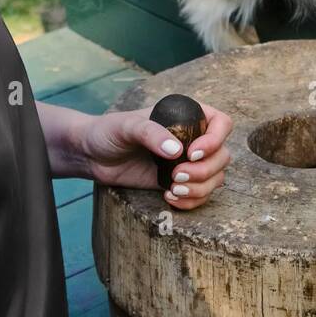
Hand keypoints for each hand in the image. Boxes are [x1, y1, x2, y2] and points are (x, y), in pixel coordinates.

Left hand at [75, 103, 232, 208]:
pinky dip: (191, 200)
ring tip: (173, 190)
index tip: (192, 153)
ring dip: (200, 188)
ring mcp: (187, 161)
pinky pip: (201, 194)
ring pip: (216, 178)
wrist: (93, 155)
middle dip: (205, 170)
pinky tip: (170, 198)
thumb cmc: (109, 132)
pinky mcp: (179, 181)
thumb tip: (176, 151)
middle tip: (177, 175)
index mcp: (187, 115)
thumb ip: (150, 133)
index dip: (215, 140)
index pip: (221, 123)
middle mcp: (193, 138)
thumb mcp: (126, 126)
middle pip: (222, 156)